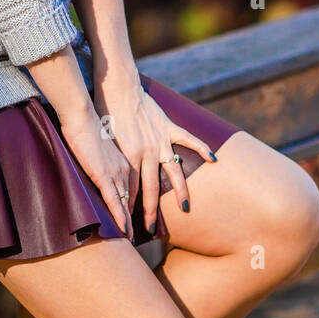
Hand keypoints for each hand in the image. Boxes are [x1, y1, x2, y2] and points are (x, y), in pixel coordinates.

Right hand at [57, 102, 134, 240]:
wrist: (82, 113)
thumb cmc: (90, 120)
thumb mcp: (104, 137)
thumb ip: (106, 150)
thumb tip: (101, 155)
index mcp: (128, 155)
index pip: (137, 181)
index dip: (142, 198)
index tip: (145, 210)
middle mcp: (127, 165)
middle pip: (139, 193)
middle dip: (145, 213)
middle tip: (149, 229)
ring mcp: (116, 171)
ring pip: (127, 201)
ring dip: (130, 220)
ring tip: (132, 236)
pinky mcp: (103, 174)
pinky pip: (113, 200)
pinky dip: (119, 216)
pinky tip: (123, 228)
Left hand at [93, 78, 215, 234]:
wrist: (116, 88)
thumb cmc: (105, 113)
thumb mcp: (104, 141)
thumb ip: (112, 161)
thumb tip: (109, 179)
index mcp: (129, 157)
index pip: (130, 189)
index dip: (128, 208)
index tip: (127, 224)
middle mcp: (147, 152)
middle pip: (151, 188)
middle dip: (150, 211)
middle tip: (150, 229)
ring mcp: (160, 140)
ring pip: (173, 171)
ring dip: (179, 191)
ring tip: (185, 208)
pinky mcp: (168, 127)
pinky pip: (188, 139)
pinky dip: (201, 148)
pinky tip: (213, 159)